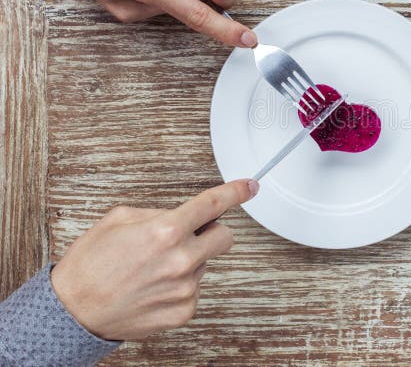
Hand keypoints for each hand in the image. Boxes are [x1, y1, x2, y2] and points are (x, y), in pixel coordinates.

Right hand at [50, 179, 258, 340]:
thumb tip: (184, 215)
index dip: (236, 192)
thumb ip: (159, 213)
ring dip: (188, 261)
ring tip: (152, 269)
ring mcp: (185, 288)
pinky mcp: (184, 311)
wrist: (73, 311)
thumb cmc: (90, 264)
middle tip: (184, 236)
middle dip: (210, 232)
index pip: (213, 204)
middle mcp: (181, 260)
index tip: (249, 186)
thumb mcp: (119, 219)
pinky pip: (194, 288)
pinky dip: (180, 285)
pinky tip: (153, 287)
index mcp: (165, 231)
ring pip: (205, 263)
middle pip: (224, 236)